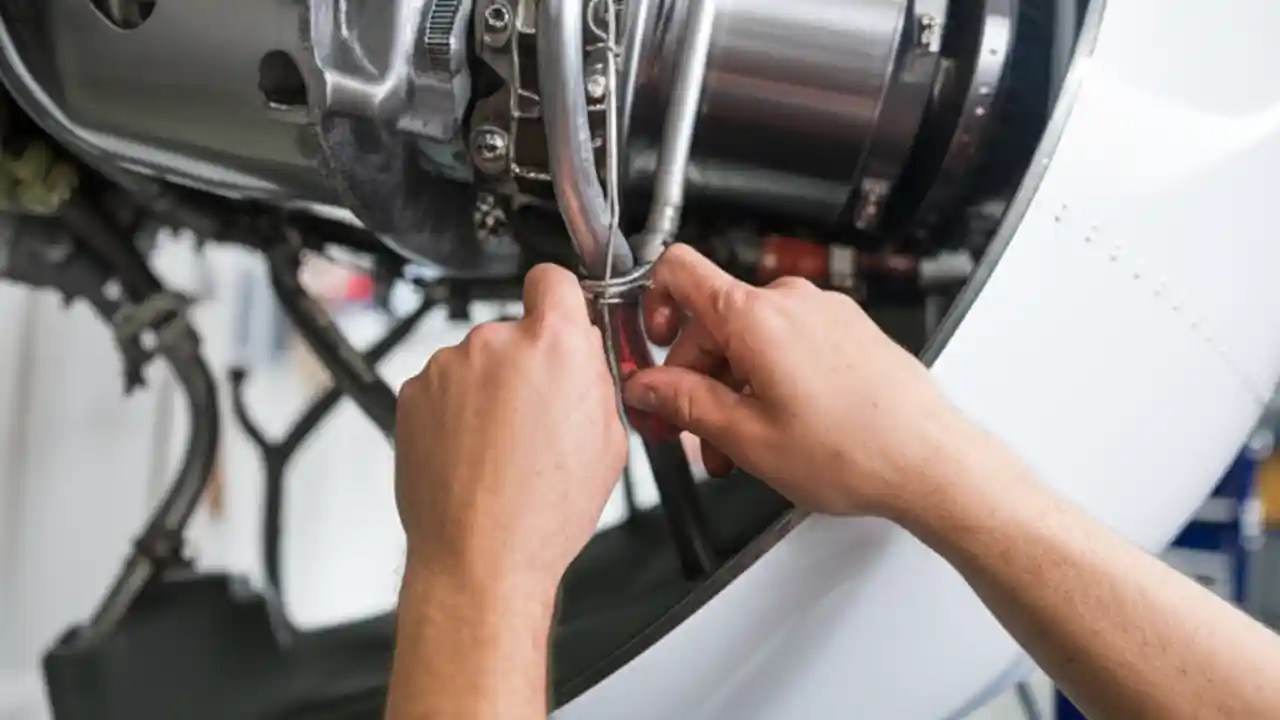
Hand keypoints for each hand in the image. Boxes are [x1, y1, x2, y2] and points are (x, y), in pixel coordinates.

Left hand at [394, 264, 627, 599]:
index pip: (553, 278)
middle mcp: (495, 344)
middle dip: (526, 363)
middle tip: (537, 418)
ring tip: (501, 449)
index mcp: (554, 346)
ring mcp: (448, 367)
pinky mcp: (412, 393)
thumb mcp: (609, 441)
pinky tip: (472, 454)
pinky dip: (455, 412)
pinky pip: (443, 388)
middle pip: (515, 331)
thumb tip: (583, 356)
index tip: (557, 314)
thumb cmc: (545, 511)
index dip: (558, 298)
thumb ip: (595, 380)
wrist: (481, 556)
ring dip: (488, 390)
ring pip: (477, 363)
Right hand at [624, 245, 967, 518]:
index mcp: (756, 317)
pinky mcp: (847, 331)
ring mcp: (824, 313)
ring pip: (751, 340)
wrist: (929, 461)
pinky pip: (787, 345)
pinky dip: (769, 381)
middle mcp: (791, 301)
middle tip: (693, 433)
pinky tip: (775, 430)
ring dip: (732, 389)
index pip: (679, 270)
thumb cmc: (854, 452)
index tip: (652, 345)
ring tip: (737, 449)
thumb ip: (684, 404)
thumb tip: (647, 386)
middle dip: (695, 378)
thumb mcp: (746, 437)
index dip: (651, 303)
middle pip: (713, 322)